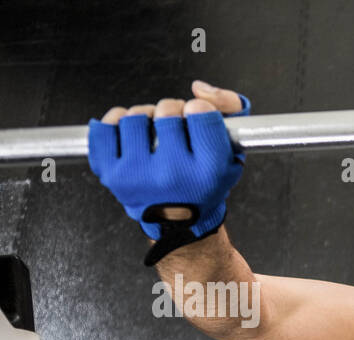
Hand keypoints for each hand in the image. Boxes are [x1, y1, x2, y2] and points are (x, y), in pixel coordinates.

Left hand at [89, 81, 249, 265]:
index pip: (201, 112)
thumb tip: (198, 89)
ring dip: (145, 117)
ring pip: (136, 116)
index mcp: (209, 172)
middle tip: (175, 128)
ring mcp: (139, 176)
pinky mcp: (112, 175)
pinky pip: (105, 128)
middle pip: (168, 110)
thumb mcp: (234, 151)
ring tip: (153, 132)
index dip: (199, 110)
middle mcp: (173, 175)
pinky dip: (115, 121)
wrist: (179, 222)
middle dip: (172, 112)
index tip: (197, 120)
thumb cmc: (205, 183)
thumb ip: (232, 107)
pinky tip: (128, 131)